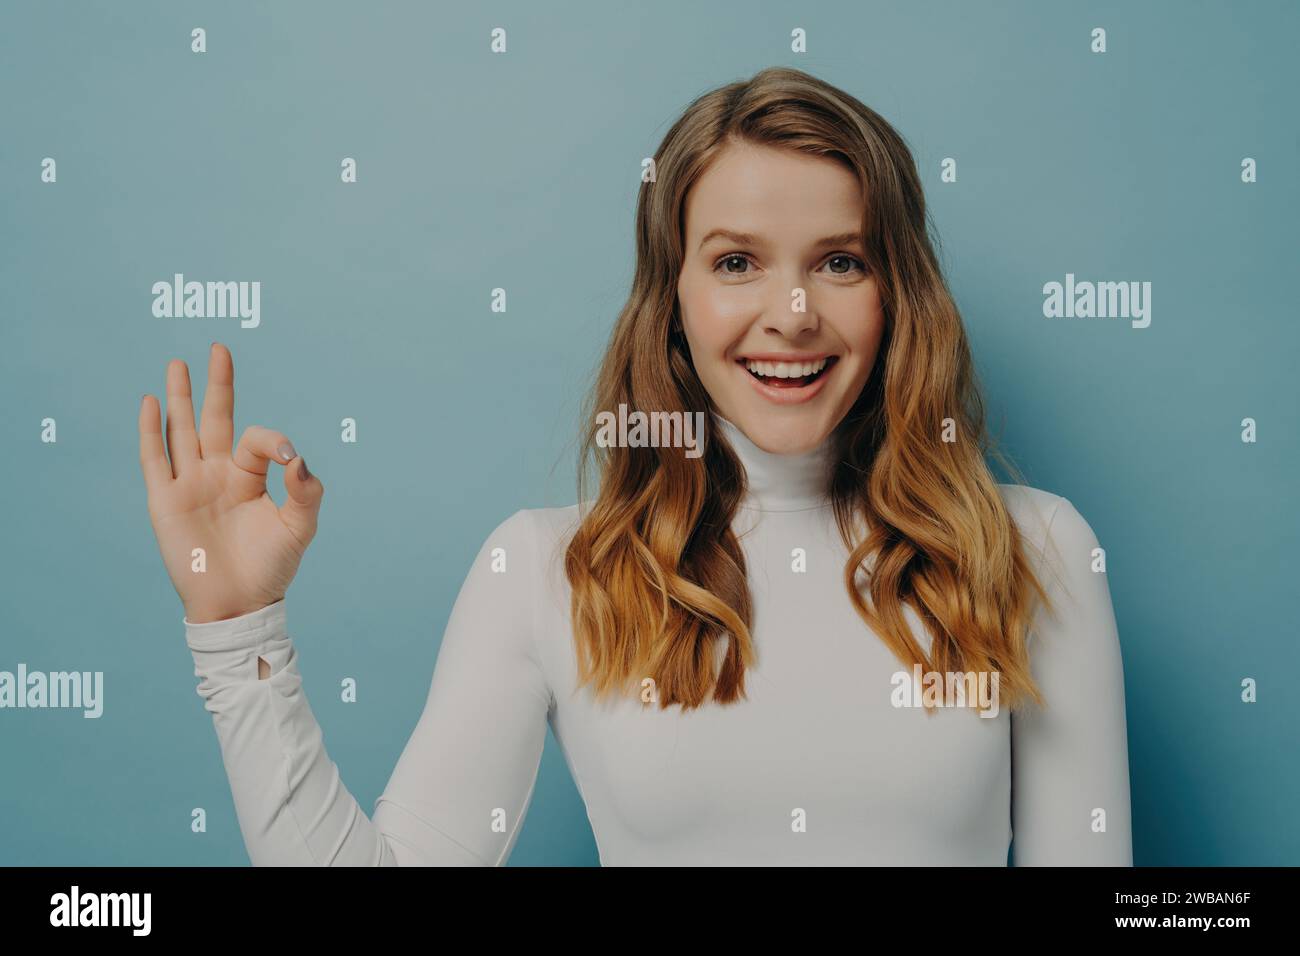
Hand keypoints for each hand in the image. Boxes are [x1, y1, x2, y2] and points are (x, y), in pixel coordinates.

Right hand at [139, 343, 323, 623]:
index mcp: (250, 478)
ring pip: (182, 431)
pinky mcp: (165, 502)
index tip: (287, 455)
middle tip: (218, 347)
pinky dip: (152, 431)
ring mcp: (190, 485)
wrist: (239, 605)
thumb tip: (298, 457)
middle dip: (217, 385)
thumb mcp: (300, 528)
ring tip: (177, 364)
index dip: (273, 440)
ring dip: (180, 397)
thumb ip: (307, 491)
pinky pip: (155, 460)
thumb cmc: (272, 568)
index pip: (256, 440)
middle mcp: (218, 474)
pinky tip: (150, 403)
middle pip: (215, 419)